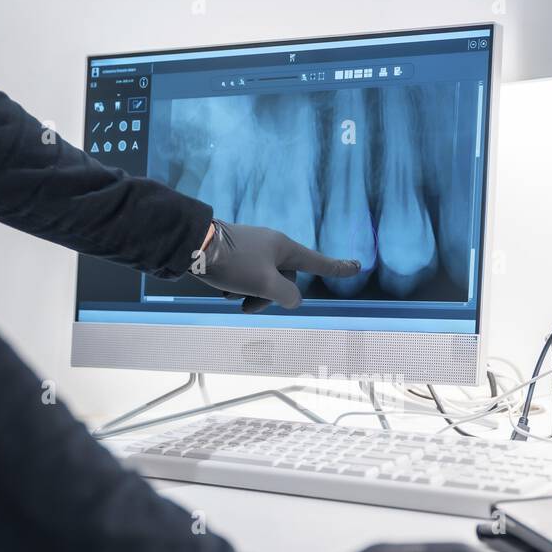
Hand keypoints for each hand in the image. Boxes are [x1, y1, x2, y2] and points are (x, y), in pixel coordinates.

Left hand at [192, 219, 359, 312]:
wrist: (194, 246)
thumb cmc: (234, 264)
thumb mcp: (265, 284)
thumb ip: (286, 295)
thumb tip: (293, 299)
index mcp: (284, 248)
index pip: (318, 262)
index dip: (338, 268)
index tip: (357, 266)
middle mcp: (272, 245)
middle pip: (285, 279)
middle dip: (269, 297)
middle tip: (248, 306)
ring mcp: (254, 248)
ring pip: (264, 280)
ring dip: (251, 294)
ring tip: (231, 297)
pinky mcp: (237, 252)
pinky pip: (248, 276)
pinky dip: (240, 287)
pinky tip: (224, 290)